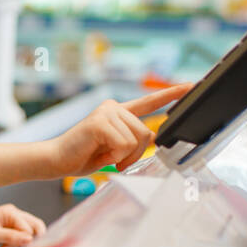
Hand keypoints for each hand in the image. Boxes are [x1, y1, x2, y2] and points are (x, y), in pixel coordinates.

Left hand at [0, 205, 45, 246]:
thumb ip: (11, 236)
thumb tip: (29, 239)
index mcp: (10, 212)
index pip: (29, 229)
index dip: (26, 242)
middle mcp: (13, 214)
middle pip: (34, 227)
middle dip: (30, 241)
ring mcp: (11, 222)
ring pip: (29, 233)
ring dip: (22, 244)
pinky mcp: (8, 229)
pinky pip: (20, 236)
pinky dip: (17, 244)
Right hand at [51, 84, 192, 175]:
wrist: (56, 160)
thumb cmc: (81, 155)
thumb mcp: (114, 149)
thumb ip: (132, 141)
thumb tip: (150, 139)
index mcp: (118, 113)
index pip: (149, 101)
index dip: (172, 94)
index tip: (190, 85)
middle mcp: (113, 107)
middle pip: (146, 133)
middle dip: (135, 154)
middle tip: (116, 160)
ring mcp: (106, 112)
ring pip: (137, 140)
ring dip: (124, 157)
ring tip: (106, 157)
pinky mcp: (99, 122)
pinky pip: (124, 144)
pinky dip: (115, 156)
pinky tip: (101, 154)